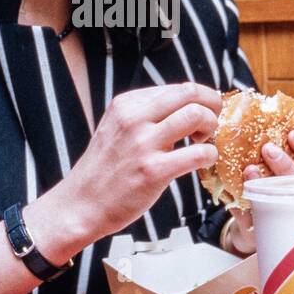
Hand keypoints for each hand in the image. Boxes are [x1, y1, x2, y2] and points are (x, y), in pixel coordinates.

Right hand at [53, 82, 221, 243]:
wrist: (81, 205)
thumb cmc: (103, 170)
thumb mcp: (116, 128)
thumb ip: (145, 115)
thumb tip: (184, 107)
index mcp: (127, 104)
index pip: (177, 88)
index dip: (199, 99)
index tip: (203, 113)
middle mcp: (134, 118)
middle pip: (190, 92)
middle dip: (212, 104)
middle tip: (213, 122)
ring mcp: (143, 144)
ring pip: (196, 116)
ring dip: (211, 127)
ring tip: (203, 142)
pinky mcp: (153, 171)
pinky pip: (197, 153)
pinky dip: (209, 155)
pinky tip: (202, 161)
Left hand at [224, 129, 293, 255]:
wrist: (253, 226)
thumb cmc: (271, 188)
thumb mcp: (276, 167)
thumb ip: (274, 151)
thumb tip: (259, 124)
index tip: (293, 135)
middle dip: (285, 165)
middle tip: (268, 148)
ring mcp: (287, 216)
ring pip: (284, 201)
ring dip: (266, 183)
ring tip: (250, 169)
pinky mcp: (267, 230)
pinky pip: (259, 219)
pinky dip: (248, 205)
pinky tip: (240, 195)